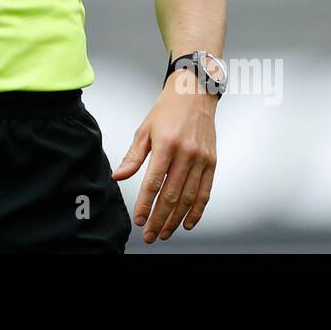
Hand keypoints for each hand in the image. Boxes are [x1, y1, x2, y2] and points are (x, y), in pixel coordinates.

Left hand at [111, 68, 217, 243]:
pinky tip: (187, 222)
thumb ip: (133, 156)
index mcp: (167, 145)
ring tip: (165, 232)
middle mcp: (186, 154)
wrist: (194, 94)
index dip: (145, 204)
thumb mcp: (144, 129)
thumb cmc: (167, 110)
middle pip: (172, 195)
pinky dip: (197, 210)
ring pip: (188, 198)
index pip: (153, 183)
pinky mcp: (212, 162)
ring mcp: (201, 159)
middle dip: (159, 219)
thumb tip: (118, 176)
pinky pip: (205, 192)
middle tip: (150, 235)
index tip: (139, 220)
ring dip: (175, 219)